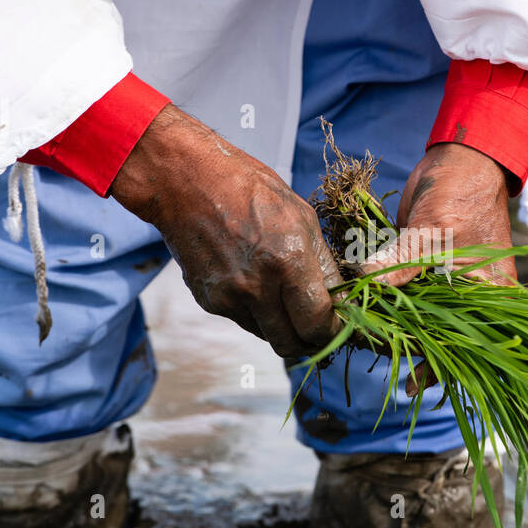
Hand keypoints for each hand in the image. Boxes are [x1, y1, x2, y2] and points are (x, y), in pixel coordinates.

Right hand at [111, 105, 343, 358]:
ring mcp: (231, 298)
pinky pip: (245, 321)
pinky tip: (253, 282)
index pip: (320, 322)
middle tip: (318, 328)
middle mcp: (259, 287)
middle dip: (311, 341)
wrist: (186, 183)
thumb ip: (322, 264)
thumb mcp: (301, 216)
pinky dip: (257, 312)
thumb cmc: (249, 190)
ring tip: (286, 300)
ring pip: (269, 337)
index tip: (340, 326)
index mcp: (289, 260)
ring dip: (284, 327)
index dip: (335, 330)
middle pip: (293, 344)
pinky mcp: (210, 302)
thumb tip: (341, 300)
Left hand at [359, 142, 515, 394]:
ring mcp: (443, 283)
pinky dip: (386, 303)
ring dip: (395, 329)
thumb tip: (369, 284)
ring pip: (418, 318)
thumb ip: (403, 260)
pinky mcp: (421, 268)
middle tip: (383, 368)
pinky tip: (365, 314)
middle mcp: (469, 296)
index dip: (441, 364)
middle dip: (413, 352)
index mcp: (489, 294)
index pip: (468, 343)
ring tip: (367, 345)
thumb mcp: (434, 228)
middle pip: (441, 337)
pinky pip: (403, 295)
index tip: (414, 381)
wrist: (457, 159)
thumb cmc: (461, 191)